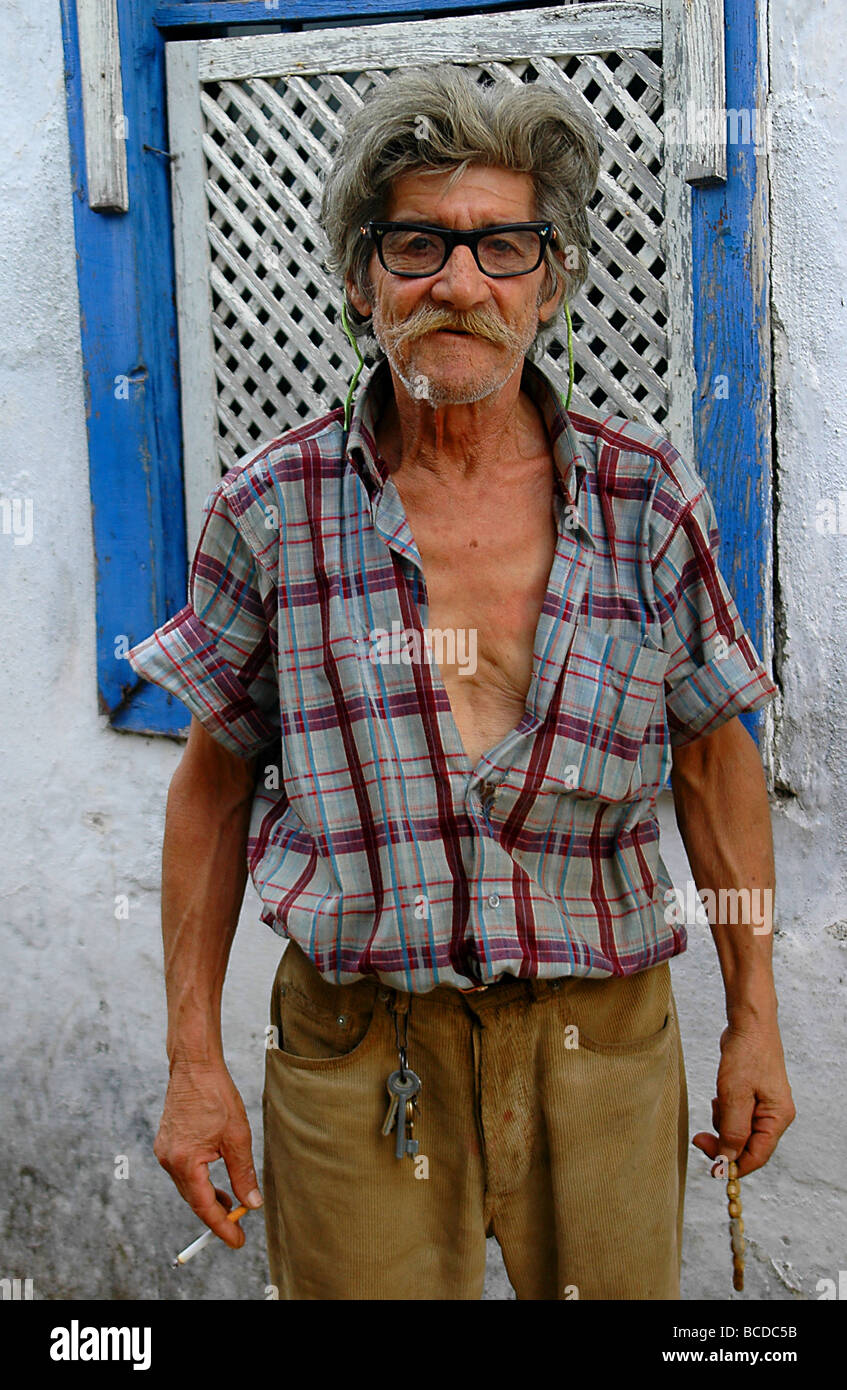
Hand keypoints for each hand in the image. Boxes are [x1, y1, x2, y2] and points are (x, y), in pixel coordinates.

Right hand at [154, 1060, 262, 1247]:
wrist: (194, 1066)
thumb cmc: (216, 1096)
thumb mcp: (237, 1137)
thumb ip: (242, 1174)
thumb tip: (251, 1204)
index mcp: (186, 1162)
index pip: (205, 1206)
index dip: (222, 1227)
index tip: (238, 1241)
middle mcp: (169, 1160)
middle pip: (194, 1200)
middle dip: (216, 1216)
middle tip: (237, 1230)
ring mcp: (165, 1152)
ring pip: (188, 1187)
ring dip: (208, 1198)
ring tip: (230, 1206)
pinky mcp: (166, 1143)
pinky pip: (183, 1173)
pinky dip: (199, 1182)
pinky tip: (214, 1182)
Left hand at [692, 1017, 795, 1177]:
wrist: (748, 1024)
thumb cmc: (746, 1055)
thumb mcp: (735, 1095)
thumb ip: (733, 1130)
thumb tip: (728, 1160)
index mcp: (777, 1118)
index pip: (757, 1156)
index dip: (734, 1165)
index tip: (711, 1168)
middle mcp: (774, 1115)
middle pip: (748, 1145)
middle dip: (724, 1142)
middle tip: (699, 1138)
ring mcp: (765, 1106)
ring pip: (739, 1130)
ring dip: (722, 1122)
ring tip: (718, 1099)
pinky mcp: (753, 1096)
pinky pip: (736, 1115)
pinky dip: (724, 1110)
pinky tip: (720, 1095)